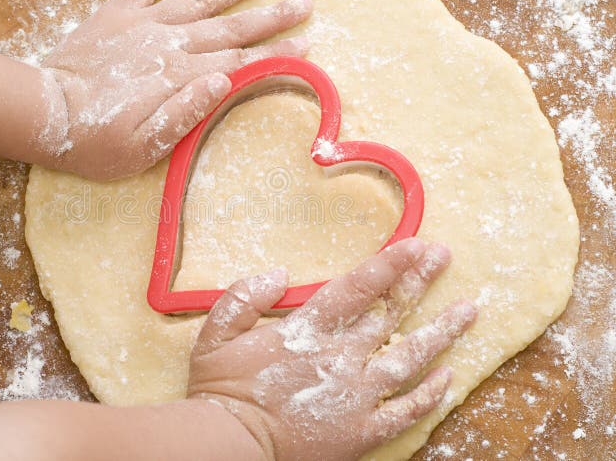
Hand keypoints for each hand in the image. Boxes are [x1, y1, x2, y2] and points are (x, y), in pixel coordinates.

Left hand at [35, 0, 311, 179]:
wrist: (43, 111)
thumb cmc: (94, 141)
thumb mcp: (143, 147)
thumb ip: (184, 114)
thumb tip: (223, 82)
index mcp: (179, 77)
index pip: (238, 61)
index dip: (273, 53)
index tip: (305, 43)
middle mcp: (168, 44)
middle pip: (229, 26)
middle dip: (270, 16)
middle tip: (304, 2)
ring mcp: (142, 25)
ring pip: (198, 0)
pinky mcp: (117, 14)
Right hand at [187, 238, 477, 460]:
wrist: (229, 445)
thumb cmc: (221, 389)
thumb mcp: (216, 333)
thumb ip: (245, 297)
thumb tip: (280, 275)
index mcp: (308, 331)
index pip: (358, 288)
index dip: (390, 264)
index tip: (417, 244)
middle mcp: (341, 358)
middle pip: (391, 314)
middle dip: (420, 282)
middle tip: (444, 257)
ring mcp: (357, 396)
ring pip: (411, 359)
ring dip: (442, 333)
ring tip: (469, 311)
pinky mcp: (363, 430)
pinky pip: (407, 410)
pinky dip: (430, 393)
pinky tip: (449, 376)